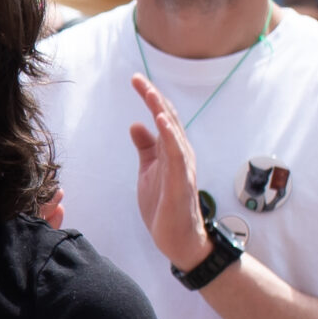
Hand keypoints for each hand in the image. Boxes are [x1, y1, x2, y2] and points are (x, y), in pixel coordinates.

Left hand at [130, 74, 210, 271]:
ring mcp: (182, 168)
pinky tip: (162, 123)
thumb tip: (136, 125)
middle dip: (154, 98)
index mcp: (171, 150)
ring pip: (174, 133)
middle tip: (138, 79)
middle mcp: (180, 154)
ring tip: (150, 94)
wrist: (177, 239)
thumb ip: (146, 148)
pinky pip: (177, 155)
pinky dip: (171, 137)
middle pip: (168, 119)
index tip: (135, 80)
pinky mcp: (180, 182)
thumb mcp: (149, 171)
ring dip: (162, 112)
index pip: (162, 117)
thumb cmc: (164, 205)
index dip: (150, 98)